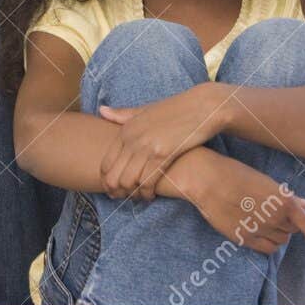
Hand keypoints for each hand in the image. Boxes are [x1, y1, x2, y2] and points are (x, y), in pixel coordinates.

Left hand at [98, 84, 228, 199]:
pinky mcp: (163, 154)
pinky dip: (147, 193)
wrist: (202, 106)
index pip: (106, 162)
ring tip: (138, 198)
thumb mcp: (145, 110)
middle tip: (122, 199)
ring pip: (128, 181)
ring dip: (131, 194)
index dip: (106, 180)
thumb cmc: (175, 109)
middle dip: (116, 191)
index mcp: (126, 129)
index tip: (112, 189)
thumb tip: (101, 110)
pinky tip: (151, 195)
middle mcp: (132, 138)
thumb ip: (123, 114)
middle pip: (114, 175)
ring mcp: (147, 146)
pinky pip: (147, 181)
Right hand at [186, 152, 304, 256]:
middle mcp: (275, 218)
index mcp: (283, 201)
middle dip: (288, 224)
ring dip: (279, 233)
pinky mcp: (244, 238)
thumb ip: (286, 196)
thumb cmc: (235, 173)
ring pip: (281, 241)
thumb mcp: (264, 180)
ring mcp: (260, 230)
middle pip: (292, 230)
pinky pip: (266, 248)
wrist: (206, 179)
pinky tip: (260, 233)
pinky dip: (269, 243)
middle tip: (273, 212)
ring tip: (264, 220)